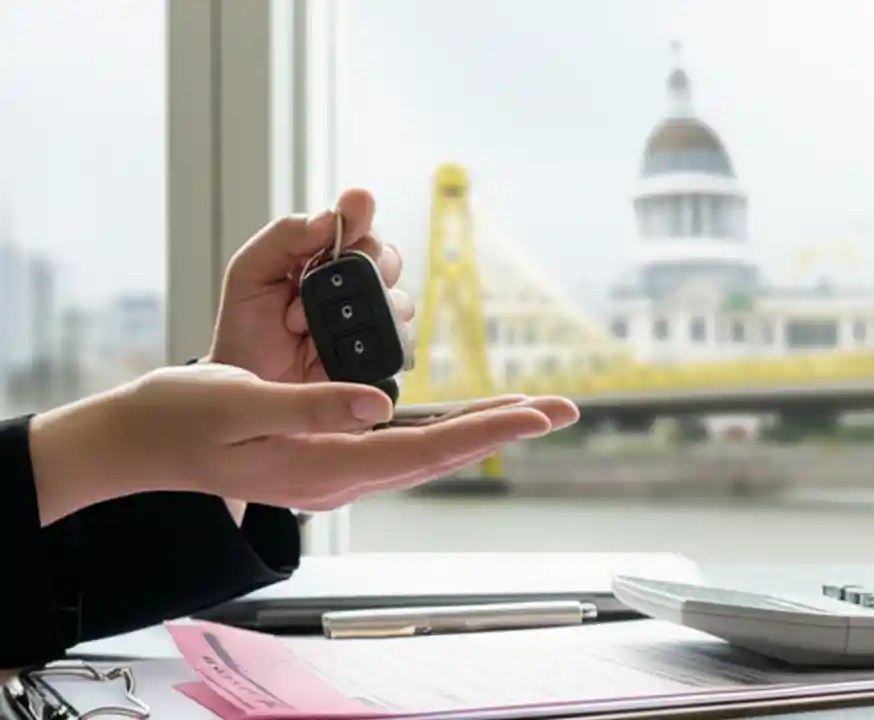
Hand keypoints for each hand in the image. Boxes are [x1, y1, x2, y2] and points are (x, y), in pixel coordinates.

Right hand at [28, 364, 578, 525]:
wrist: (142, 442)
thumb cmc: (182, 418)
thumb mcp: (241, 403)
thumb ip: (314, 407)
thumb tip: (382, 405)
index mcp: (323, 467)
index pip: (425, 450)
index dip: (487, 429)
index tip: (539, 413)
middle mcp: (340, 476)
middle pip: (442, 453)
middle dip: (506, 429)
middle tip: (565, 409)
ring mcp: (338, 471)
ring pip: (429, 450)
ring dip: (483, 428)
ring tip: (533, 409)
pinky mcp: (332, 456)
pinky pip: (403, 444)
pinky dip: (444, 428)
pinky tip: (467, 416)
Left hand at [209, 189, 413, 382]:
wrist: (248, 392)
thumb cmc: (247, 332)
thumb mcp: (251, 271)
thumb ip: (285, 235)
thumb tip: (331, 217)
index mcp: (322, 257)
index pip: (356, 226)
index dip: (359, 217)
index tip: (357, 209)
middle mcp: (352, 285)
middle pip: (386, 258)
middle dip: (367, 263)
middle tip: (326, 282)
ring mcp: (368, 320)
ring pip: (399, 299)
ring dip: (363, 309)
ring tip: (310, 329)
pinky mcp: (378, 354)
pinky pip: (401, 339)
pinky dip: (381, 338)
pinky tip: (343, 346)